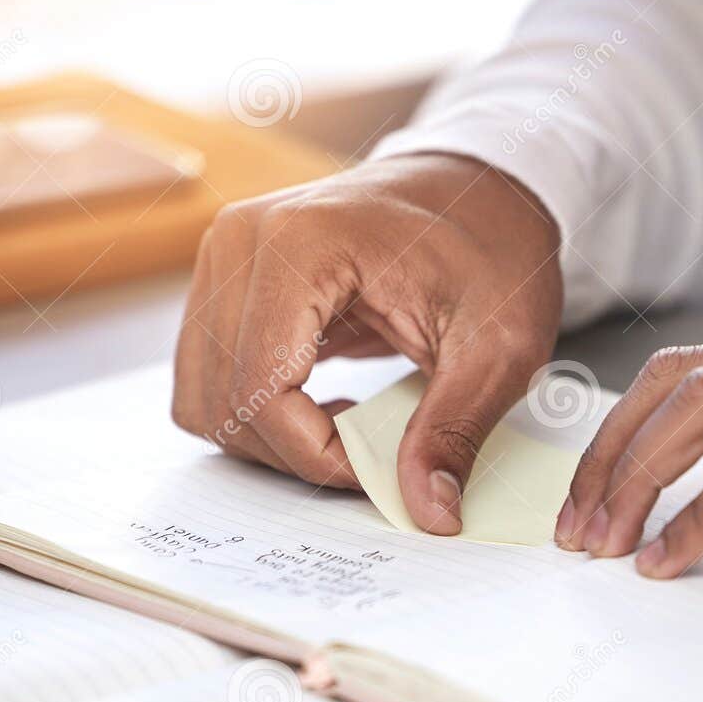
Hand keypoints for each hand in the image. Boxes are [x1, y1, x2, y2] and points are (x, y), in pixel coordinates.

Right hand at [172, 152, 561, 533]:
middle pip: (225, 401)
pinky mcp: (224, 282)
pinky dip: (257, 416)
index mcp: (301, 242)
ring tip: (349, 429)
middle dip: (298, 453)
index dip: (319, 455)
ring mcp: (223, 258)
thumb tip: (429, 513)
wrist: (478, 188)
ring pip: (204, 400)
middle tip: (374, 457)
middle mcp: (241, 241)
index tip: (386, 469)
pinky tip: (322, 406)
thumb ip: (455, 430)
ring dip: (272, 440)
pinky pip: (208, 380)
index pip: (263, 391)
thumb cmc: (492, 251)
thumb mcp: (498, 348)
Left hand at [557, 318, 702, 586]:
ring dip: (632, 481)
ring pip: (702, 411)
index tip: (596, 495)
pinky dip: (695, 520)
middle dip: (607, 452)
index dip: (629, 431)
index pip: (699, 372)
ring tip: (600, 546)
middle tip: (575, 526)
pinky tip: (664, 562)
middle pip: (679, 380)